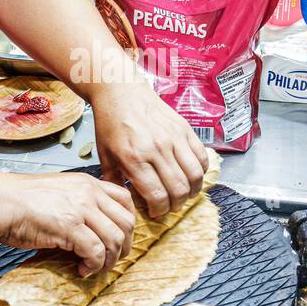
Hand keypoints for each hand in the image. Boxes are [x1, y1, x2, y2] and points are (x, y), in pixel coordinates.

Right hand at [0, 171, 135, 275]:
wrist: (1, 201)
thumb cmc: (21, 200)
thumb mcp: (58, 191)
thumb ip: (78, 203)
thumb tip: (90, 229)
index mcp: (87, 183)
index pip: (124, 199)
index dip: (128, 222)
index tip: (122, 237)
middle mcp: (89, 193)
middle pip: (126, 222)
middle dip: (124, 246)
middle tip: (114, 259)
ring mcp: (81, 209)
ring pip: (115, 239)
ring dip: (109, 260)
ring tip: (95, 268)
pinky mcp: (70, 227)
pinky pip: (96, 251)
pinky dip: (93, 266)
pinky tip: (82, 270)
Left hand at [91, 82, 208, 218]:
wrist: (120, 92)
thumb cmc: (110, 124)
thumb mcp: (104, 156)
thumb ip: (114, 182)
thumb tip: (124, 204)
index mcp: (134, 158)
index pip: (157, 196)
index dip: (159, 211)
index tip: (155, 213)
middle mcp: (157, 149)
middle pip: (178, 190)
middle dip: (176, 205)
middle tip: (169, 207)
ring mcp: (173, 138)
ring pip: (195, 176)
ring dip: (192, 192)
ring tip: (183, 195)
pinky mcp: (184, 129)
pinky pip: (201, 157)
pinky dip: (200, 172)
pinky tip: (191, 176)